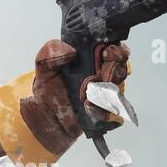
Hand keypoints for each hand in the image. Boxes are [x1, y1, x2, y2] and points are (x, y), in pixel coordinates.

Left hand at [18, 40, 130, 156]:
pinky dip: (100, 110)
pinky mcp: (105, 114)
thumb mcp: (44, 64)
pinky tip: (87, 107)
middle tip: (100, 74)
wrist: (46, 115)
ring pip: (118, 92)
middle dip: (113, 70)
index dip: (116, 51)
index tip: (106, 53)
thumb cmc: (49, 87)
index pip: (115, 51)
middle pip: (122, 70)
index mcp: (94, 61)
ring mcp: (107, 96)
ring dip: (105, 92)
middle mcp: (104, 77)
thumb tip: (70, 51)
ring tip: (87, 94)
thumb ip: (51, 51)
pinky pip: (113, 113)